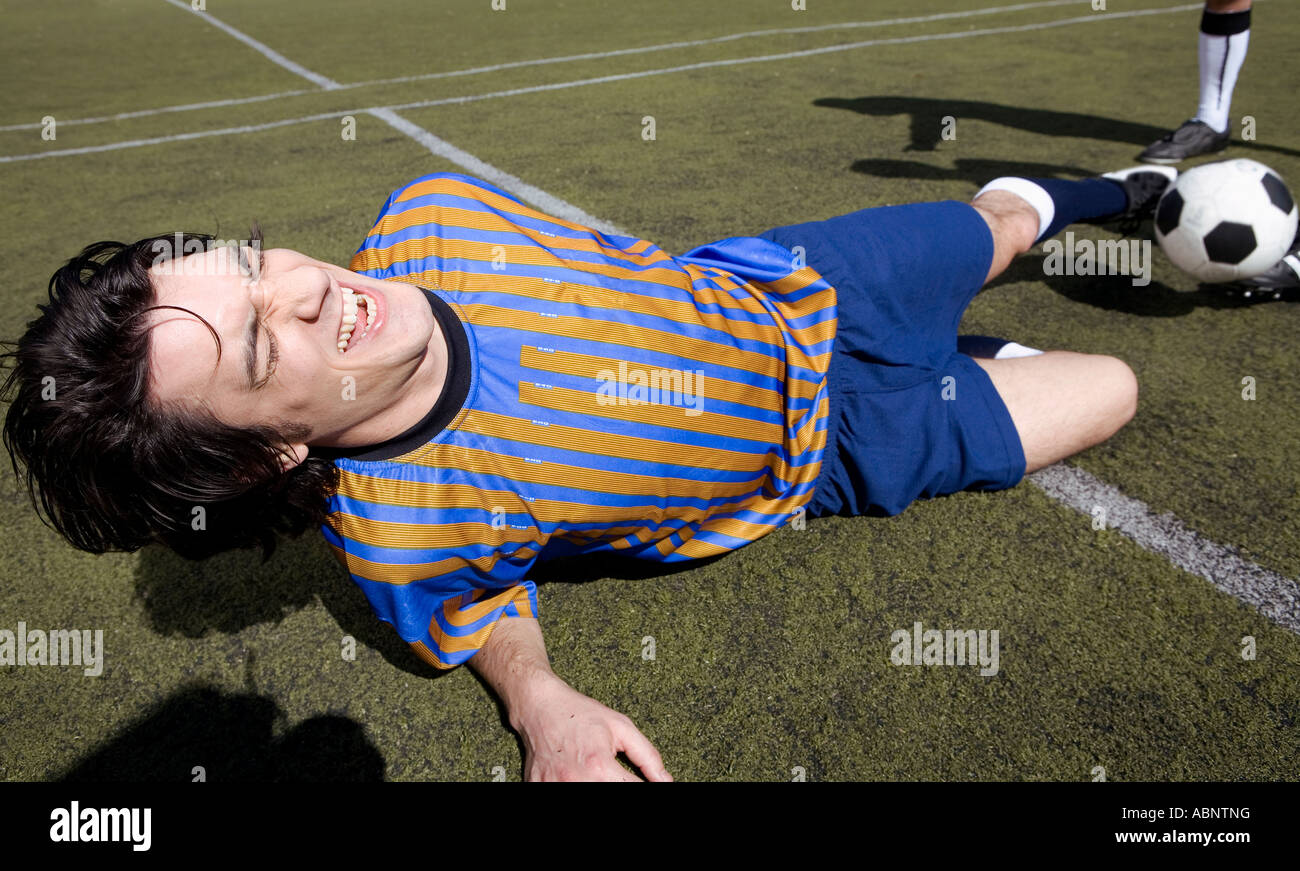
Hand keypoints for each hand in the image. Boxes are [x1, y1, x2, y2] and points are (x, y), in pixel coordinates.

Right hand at [513, 673, 672, 781]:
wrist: (539, 707)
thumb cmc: (580, 714)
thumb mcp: (621, 727)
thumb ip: (647, 757)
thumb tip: (665, 781)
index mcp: (599, 766)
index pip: (633, 791)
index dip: (646, 789)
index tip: (645, 785)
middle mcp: (577, 781)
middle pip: (613, 798)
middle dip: (620, 786)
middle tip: (615, 775)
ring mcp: (555, 787)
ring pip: (587, 797)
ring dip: (597, 786)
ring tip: (597, 773)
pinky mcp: (539, 787)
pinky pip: (560, 794)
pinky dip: (575, 785)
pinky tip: (577, 776)